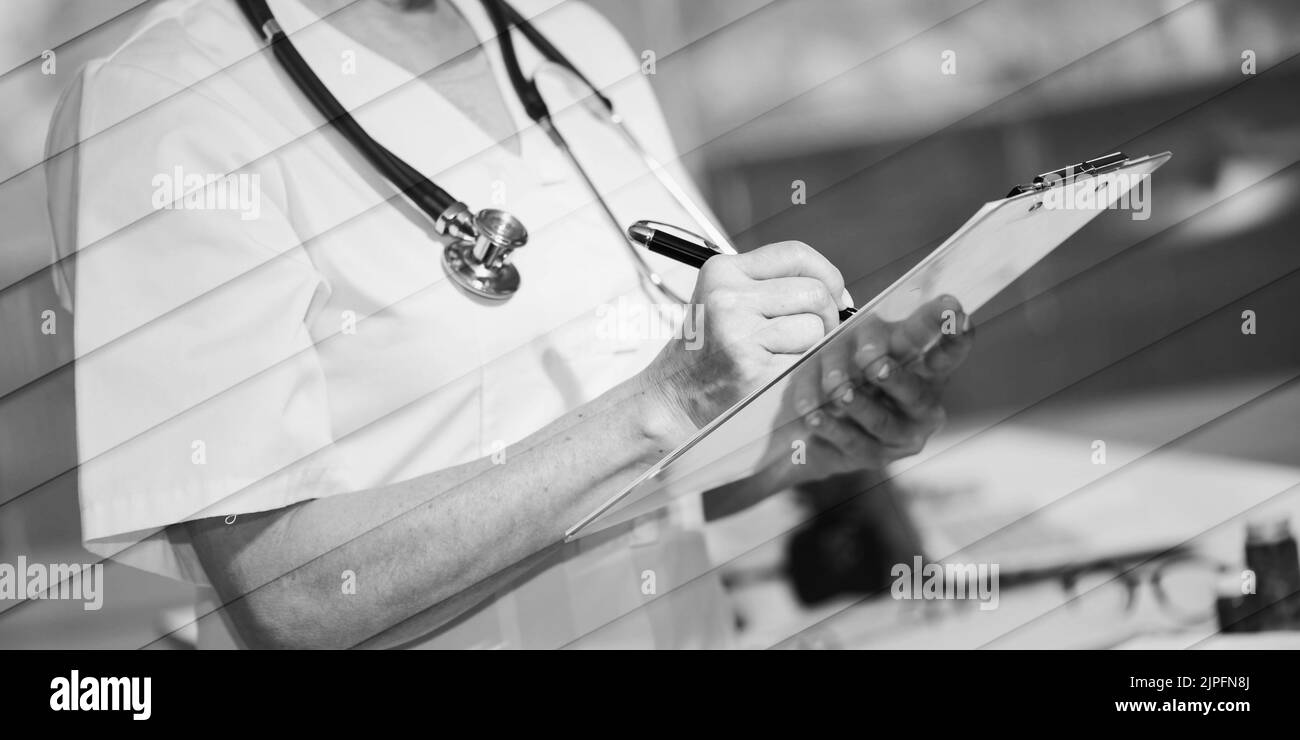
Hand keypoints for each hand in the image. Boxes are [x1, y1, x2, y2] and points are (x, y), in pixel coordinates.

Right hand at [640, 241, 847, 439]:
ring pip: (815, 328)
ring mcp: (740, 335)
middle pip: (814, 293)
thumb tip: (840, 295)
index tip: (835, 295)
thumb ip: (774, 286)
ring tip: (781, 357)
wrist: (673, 399)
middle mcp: (728, 298)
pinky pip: (807, 360)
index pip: (795, 255)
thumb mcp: (727, 301)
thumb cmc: (709, 351)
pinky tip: (776, 374)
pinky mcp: (754, 371)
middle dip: (826, 316)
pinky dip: (802, 370)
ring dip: (811, 347)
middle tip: (811, 335)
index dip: (828, 274)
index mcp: (722, 272)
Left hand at [765, 294, 971, 487]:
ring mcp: (901, 436)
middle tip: (874, 363)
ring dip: (858, 405)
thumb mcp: (859, 344)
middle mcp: (923, 405)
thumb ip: (870, 339)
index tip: (952, 310)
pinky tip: (813, 414)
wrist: (811, 425)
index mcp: (927, 370)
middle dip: (894, 378)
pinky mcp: (873, 457)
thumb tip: (866, 349)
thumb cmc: (846, 369)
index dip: (954, 335)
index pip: (948, 353)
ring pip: (881, 421)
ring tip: (837, 391)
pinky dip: (831, 427)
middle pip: (914, 393)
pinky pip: (851, 442)